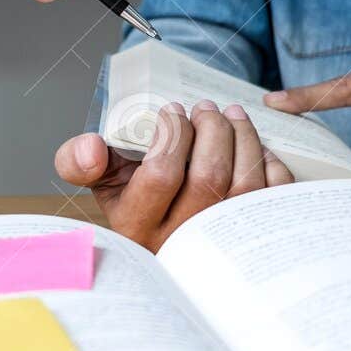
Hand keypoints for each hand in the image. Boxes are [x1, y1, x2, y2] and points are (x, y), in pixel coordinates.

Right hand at [53, 102, 292, 250]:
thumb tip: (91, 146)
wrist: (164, 237)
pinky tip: (253, 147)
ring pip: (244, 184)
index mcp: (138, 225)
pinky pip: (272, 196)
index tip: (174, 111)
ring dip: (243, 138)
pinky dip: (268, 163)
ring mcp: (221, 242)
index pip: (161, 175)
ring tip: (231, 115)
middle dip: (212, 130)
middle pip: (209, 177)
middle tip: (207, 108)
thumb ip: (79, 160)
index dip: (173, 134)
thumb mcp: (99, 182)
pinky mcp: (253, 237)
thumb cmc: (135, 200)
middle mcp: (180, 240)